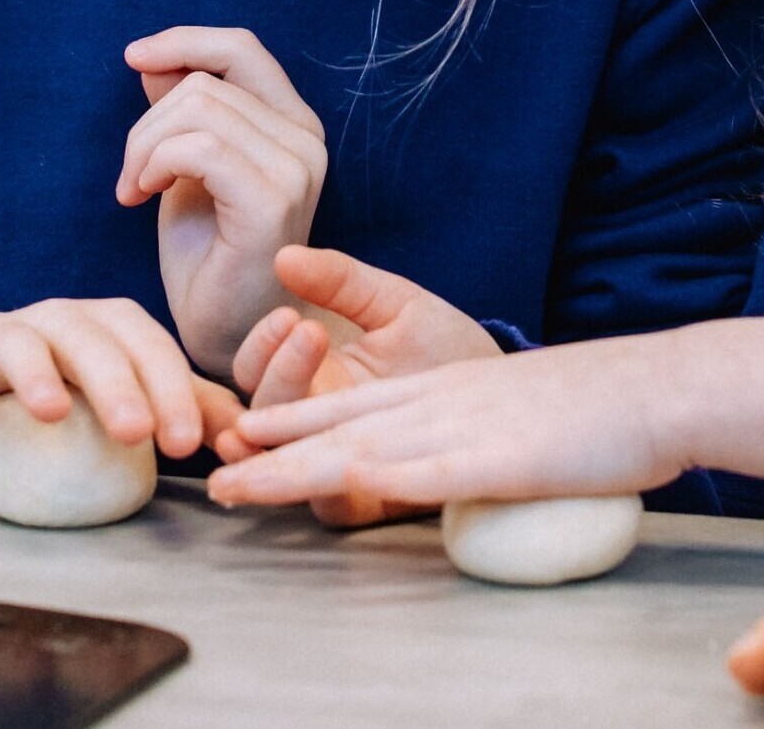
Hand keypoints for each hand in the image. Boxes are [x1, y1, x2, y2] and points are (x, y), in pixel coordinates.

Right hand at [0, 293, 238, 459]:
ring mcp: (5, 334)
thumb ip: (187, 408)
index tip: (189, 443)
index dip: (173, 390)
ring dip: (39, 373)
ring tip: (53, 411)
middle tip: (137, 434)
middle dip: (119, 384)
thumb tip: (253, 441)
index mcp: (114, 327)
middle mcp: (64, 320)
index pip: (153, 350)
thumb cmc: (65, 381)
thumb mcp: (127, 388)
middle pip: (96, 342)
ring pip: (24, 342)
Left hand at [118, 27, 327, 373]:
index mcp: (293, 124)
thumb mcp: (186, 171)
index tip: (134, 57)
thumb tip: (154, 60)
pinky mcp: (272, 201)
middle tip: (129, 176)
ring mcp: (296, 169)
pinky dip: (154, 164)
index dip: (185, 41)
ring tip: (134, 189)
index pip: (241, 48)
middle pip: (205, 81)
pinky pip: (196, 148)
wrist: (227, 336)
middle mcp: (305, 140)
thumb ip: (181, 115)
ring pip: (197, 107)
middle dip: (147, 122)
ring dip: (144, 147)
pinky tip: (140, 198)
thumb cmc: (208, 259)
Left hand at [210, 327, 694, 509]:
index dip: (289, 421)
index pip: (348, 405)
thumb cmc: (594, 406)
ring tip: (243, 488)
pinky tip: (348, 480)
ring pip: (365, 448)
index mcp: (442, 390)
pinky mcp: (504, 456)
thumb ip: (468, 425)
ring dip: (298, 469)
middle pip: (338, 427)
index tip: (238, 439)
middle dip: (270, 453)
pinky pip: (434, 468)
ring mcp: (469, 427)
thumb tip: (443, 455)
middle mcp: (441, 403)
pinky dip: (386, 475)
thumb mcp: (512, 403)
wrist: (658, 388)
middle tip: (213, 477)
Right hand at [213, 246, 501, 525]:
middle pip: (256, 418)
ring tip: (282, 411)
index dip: (262, 344)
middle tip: (305, 333)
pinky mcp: (373, 503)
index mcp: (310, 377)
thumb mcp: (393, 303)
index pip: (256, 367)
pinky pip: (335, 507)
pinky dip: (328, 486)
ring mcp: (341, 466)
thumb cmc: (446, 347)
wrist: (508, 395)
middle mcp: (315, 426)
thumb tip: (284, 256)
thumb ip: (341, 280)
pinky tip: (348, 459)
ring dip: (276, 437)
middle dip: (271, 375)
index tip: (291, 316)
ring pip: (286, 465)